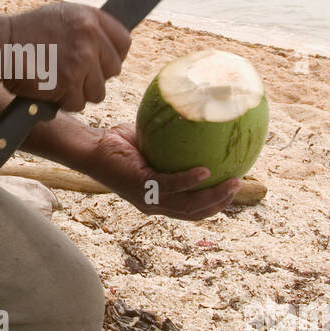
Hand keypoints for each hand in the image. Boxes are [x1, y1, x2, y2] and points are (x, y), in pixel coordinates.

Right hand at [2, 3, 129, 111]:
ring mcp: (81, 60)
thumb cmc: (27, 32)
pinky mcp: (69, 82)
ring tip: (59, 81)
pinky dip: (64, 102)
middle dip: (96, 77)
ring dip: (80, 93)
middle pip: (114, 70)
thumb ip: (88, 27)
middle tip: (73, 73)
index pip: (124, 42)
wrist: (0, 45)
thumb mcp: (62, 15)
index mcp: (90, 17)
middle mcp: (90, 36)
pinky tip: (50, 88)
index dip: (114, 56)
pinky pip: (78, 103)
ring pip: (98, 92)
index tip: (102, 62)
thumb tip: (110, 46)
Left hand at [80, 123, 242, 219]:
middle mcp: (155, 204)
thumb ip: (171, 140)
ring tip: (232, 184)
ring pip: (188, 206)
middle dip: (220, 203)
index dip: (215, 203)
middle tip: (238, 187)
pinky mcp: (141, 187)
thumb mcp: (150, 141)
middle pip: (195, 212)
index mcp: (159, 197)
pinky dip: (189, 180)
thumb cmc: (117, 143)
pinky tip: (204, 171)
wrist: (91, 147)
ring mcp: (149, 198)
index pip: (192, 208)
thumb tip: (194, 117)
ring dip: (212, 196)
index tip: (233, 188)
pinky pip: (170, 185)